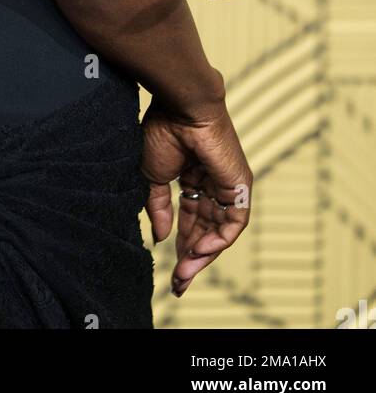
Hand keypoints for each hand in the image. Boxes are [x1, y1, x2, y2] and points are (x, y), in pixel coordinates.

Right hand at [141, 95, 252, 295]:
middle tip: (178, 283)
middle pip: (205, 230)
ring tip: (184, 274)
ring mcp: (227, 186)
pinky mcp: (239, 187)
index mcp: (191, 179)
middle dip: (191, 258)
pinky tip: (199, 252)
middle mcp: (211, 185)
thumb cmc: (163, 132)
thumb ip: (158, 208)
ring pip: (219, 231)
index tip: (169, 270)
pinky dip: (218, 240)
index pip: (189, 220)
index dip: (180, 246)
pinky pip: (233, 223)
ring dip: (202, 255)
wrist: (181, 108)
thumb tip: (160, 237)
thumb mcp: (152, 177)